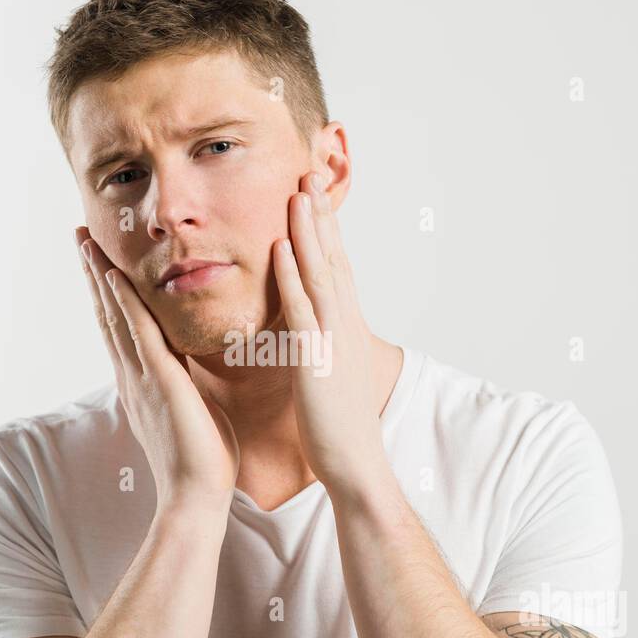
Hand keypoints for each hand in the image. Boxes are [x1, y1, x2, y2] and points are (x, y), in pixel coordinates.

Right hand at [76, 226, 240, 511]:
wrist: (195, 497)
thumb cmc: (202, 461)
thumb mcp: (192, 410)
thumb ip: (186, 384)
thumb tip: (190, 368)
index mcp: (142, 382)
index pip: (120, 328)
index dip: (108, 294)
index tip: (100, 263)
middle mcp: (133, 376)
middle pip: (107, 314)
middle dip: (94, 274)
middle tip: (81, 236)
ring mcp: (141, 377)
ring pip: (115, 316)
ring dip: (99, 276)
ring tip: (86, 240)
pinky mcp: (159, 382)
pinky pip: (138, 334)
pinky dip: (124, 304)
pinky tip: (113, 276)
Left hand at [271, 172, 391, 497]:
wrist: (356, 465)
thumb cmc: (339, 428)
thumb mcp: (332, 376)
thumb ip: (323, 348)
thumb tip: (313, 332)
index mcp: (345, 329)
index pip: (336, 269)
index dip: (326, 232)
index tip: (315, 198)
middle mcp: (344, 325)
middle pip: (333, 259)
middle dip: (322, 216)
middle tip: (310, 173)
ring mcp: (332, 339)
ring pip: (320, 273)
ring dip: (309, 231)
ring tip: (298, 192)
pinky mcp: (316, 358)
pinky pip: (302, 309)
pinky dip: (292, 275)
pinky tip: (281, 247)